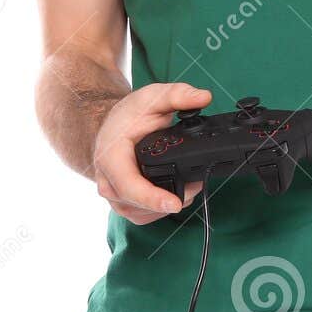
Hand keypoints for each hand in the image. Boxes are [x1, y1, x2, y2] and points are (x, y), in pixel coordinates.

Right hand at [93, 83, 212, 223]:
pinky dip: (161, 209)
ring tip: (191, 186)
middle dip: (171, 199)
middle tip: (197, 184)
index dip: (152, 198)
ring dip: (169, 205)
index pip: (128, 186)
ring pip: (143, 214)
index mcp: (110, 157)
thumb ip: (177, 95)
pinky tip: (175, 194)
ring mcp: (114, 197)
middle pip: (139, 204)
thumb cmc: (129, 115)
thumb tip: (204, 97)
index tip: (174, 203)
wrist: (111, 128)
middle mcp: (107, 182)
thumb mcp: (152, 97)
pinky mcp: (123, 205)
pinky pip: (143, 217)